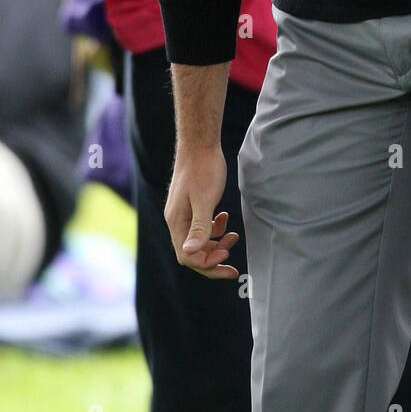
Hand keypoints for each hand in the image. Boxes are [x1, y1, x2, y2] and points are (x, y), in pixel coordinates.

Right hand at [164, 145, 238, 278]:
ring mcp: (183, 214)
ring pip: (198, 241)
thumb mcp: (205, 199)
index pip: (188, 257)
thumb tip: (191, 253)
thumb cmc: (203, 169)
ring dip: (216, 243)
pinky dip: (214, 229)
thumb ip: (199, 227)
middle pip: (193, 253)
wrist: (199, 144)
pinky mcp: (191, 206)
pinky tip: (224, 219)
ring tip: (234, 237)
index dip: (207, 264)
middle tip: (233, 267)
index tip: (228, 261)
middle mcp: (176, 221)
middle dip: (213, 260)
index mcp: (176, 222)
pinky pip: (201, 227)